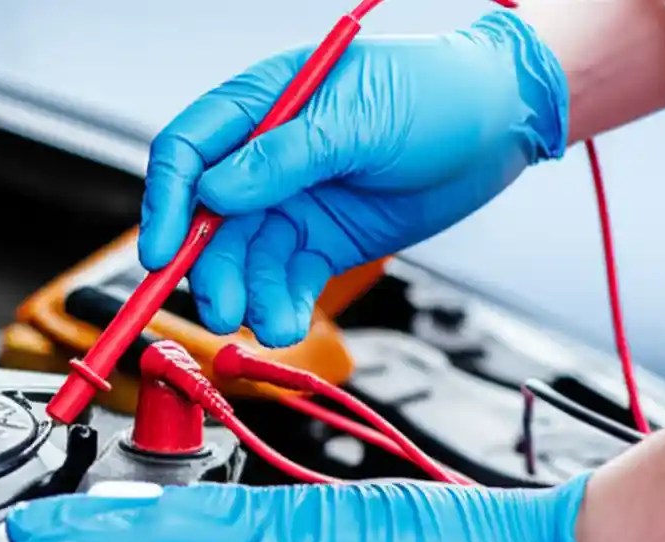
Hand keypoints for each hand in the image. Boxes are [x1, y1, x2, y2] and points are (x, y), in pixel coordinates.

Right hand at [138, 10, 568, 346]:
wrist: (503, 123)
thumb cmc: (436, 93)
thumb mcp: (359, 119)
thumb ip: (283, 158)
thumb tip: (214, 193)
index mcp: (261, 106)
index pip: (188, 151)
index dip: (167, 201)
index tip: (161, 250)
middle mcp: (263, 158)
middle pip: (207, 218)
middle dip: (207, 266)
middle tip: (220, 307)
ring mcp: (289, 203)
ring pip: (244, 258)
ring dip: (246, 294)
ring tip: (267, 325)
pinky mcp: (318, 243)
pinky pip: (284, 280)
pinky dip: (280, 304)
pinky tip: (285, 322)